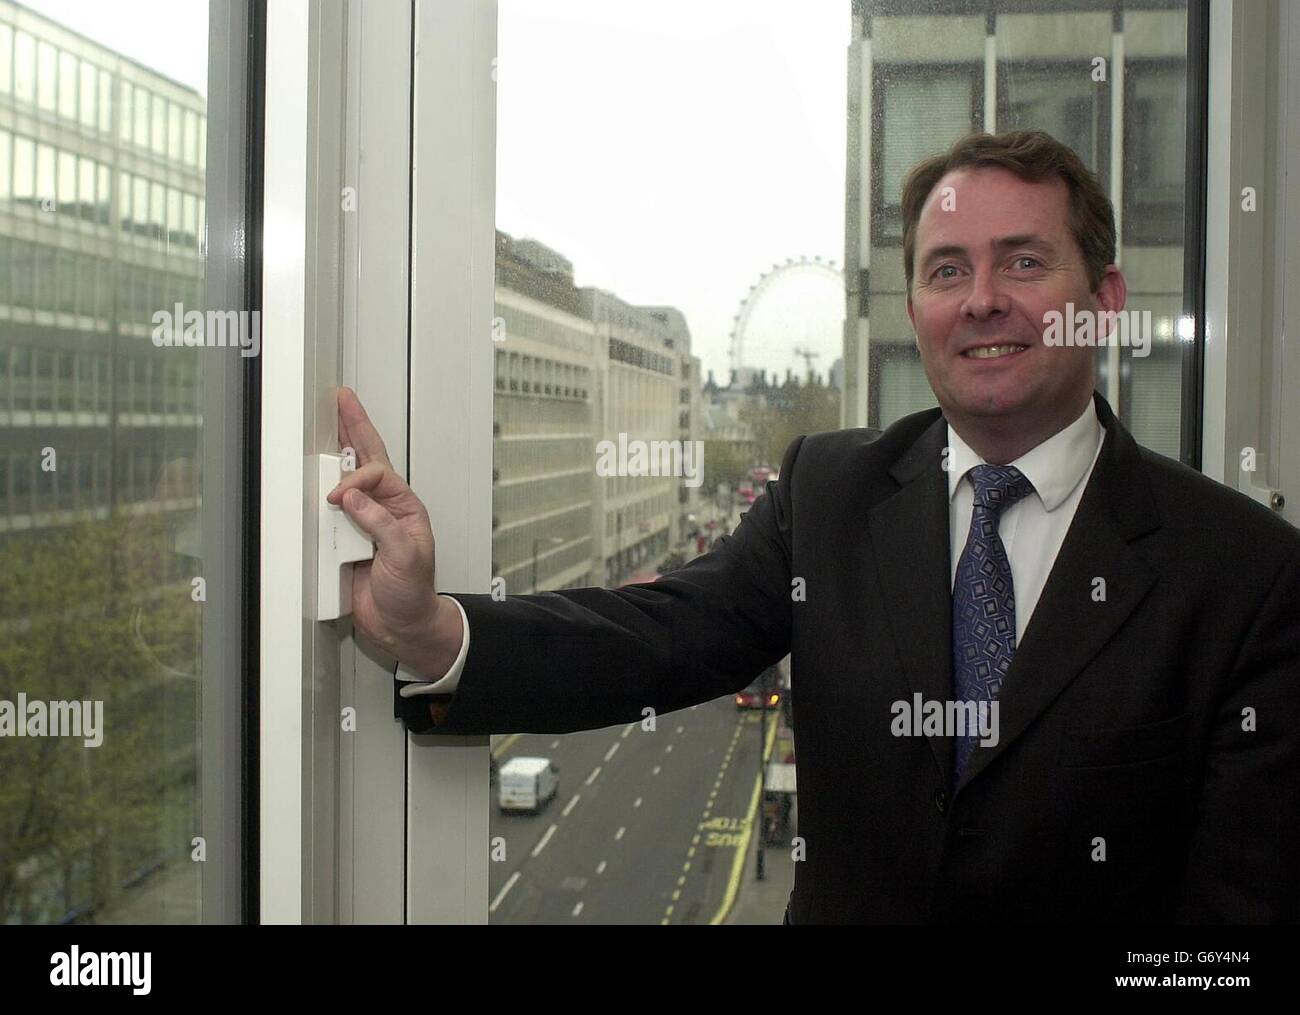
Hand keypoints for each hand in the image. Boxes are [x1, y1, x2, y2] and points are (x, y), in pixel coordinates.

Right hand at [328, 386, 462, 676]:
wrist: (400, 624)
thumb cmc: (413, 590)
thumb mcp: (406, 556)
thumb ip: (381, 525)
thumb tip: (352, 498)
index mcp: (404, 506)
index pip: (376, 474)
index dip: (356, 480)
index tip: (339, 498)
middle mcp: (383, 508)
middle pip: (366, 459)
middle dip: (353, 427)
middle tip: (341, 399)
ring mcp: (362, 521)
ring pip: (345, 479)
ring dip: (337, 451)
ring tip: (329, 421)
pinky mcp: (342, 540)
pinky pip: (328, 511)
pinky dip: (318, 490)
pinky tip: (313, 472)